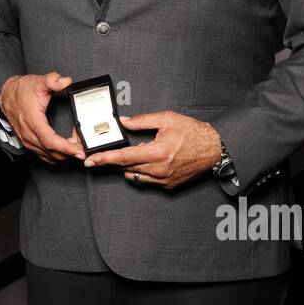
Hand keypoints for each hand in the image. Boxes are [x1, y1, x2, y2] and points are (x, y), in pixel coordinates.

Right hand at [0, 72, 84, 162]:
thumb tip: (66, 81)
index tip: (79, 151)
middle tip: (83, 147)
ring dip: (64, 155)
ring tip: (77, 147)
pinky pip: (43, 156)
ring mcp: (27, 140)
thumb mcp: (39, 81)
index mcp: (32, 120)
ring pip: (48, 156)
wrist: (7, 95)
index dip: (65, 148)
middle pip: (51, 151)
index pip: (50, 140)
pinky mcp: (28, 143)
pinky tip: (65, 151)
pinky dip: (56, 155)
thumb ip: (53, 80)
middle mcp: (28, 133)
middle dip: (70, 152)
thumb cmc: (22, 90)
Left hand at [82, 111, 219, 188]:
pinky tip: (144, 161)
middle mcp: (159, 170)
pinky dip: (140, 171)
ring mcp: (163, 180)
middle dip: (112, 161)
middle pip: (125, 168)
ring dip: (127, 166)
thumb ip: (142, 120)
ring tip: (130, 154)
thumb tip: (123, 122)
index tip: (89, 161)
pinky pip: (145, 181)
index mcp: (157, 153)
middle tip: (100, 155)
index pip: (123, 157)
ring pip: (133, 176)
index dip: (104, 159)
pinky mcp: (168, 185)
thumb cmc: (193, 133)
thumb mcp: (167, 119)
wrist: (214, 149)